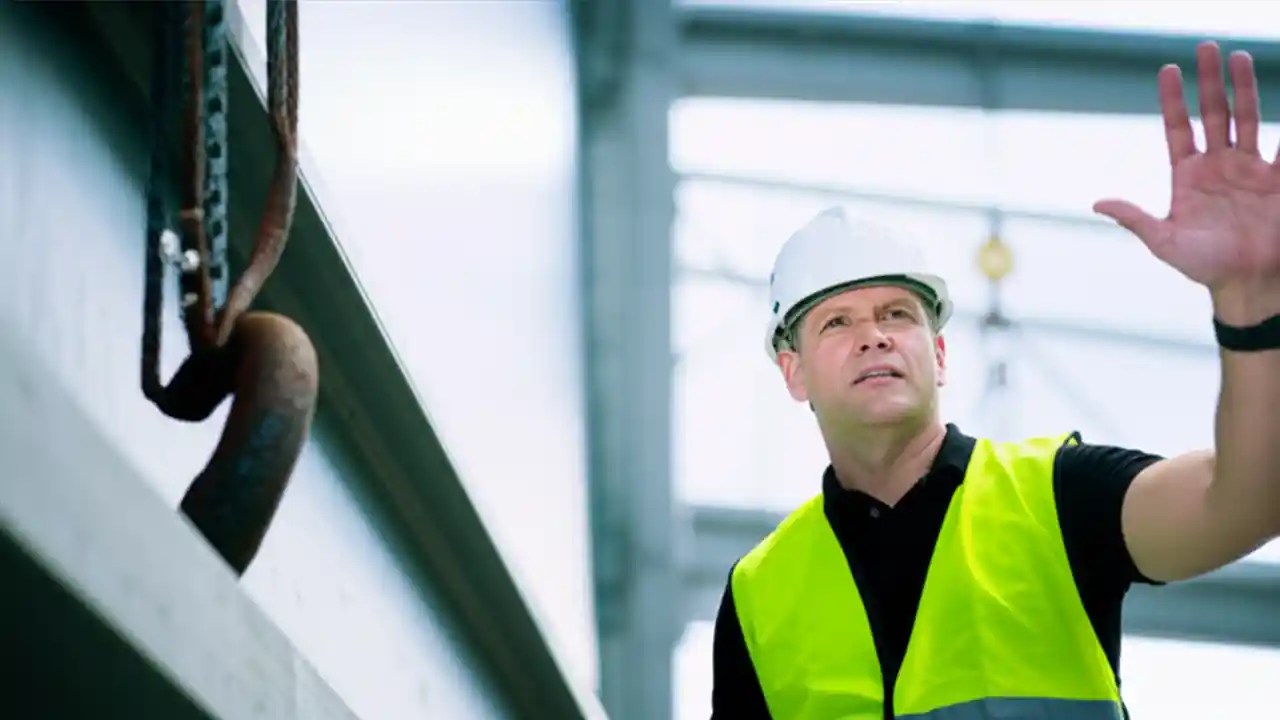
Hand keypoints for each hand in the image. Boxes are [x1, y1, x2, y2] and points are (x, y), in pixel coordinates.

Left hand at [1093, 42, 1279, 306]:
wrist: (1248, 285)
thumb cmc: (1204, 267)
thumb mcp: (1165, 243)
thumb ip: (1135, 220)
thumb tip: (1097, 204)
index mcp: (1188, 175)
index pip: (1178, 127)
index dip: (1173, 100)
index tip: (1168, 70)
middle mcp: (1218, 165)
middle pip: (1213, 113)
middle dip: (1210, 81)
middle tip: (1206, 46)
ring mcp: (1249, 168)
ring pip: (1246, 118)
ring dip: (1243, 88)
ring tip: (1240, 56)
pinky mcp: (1278, 179)